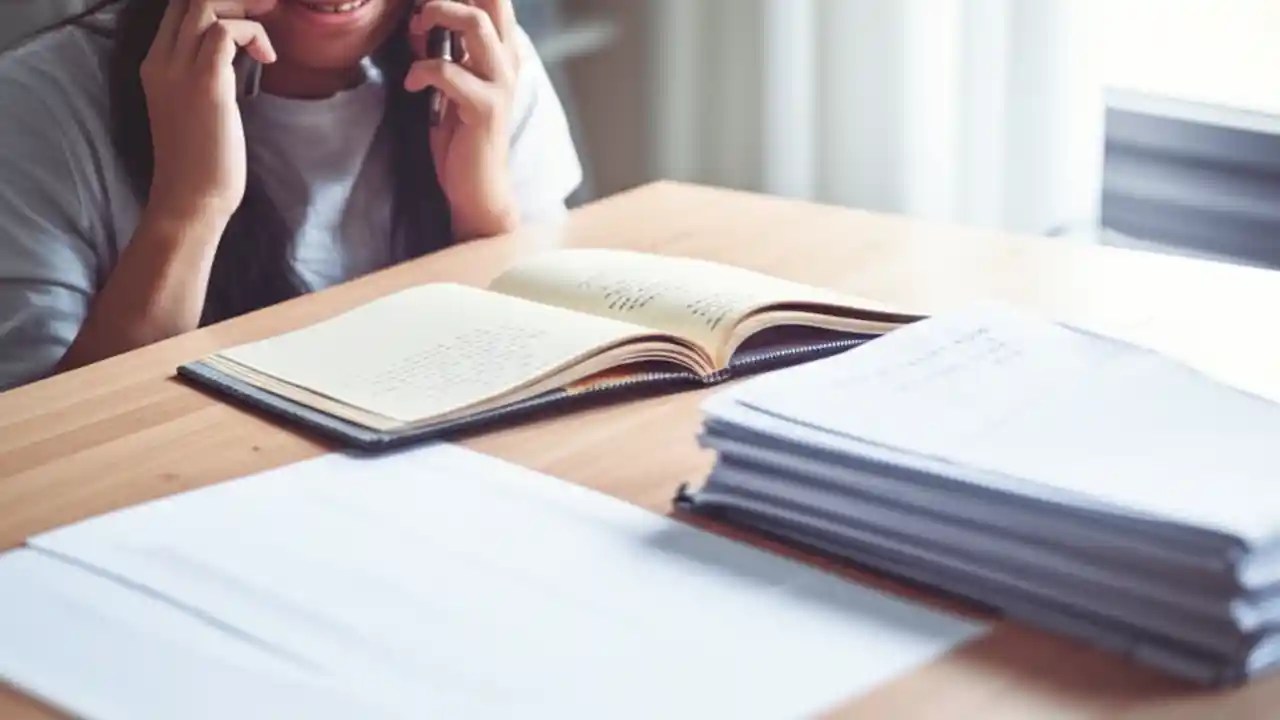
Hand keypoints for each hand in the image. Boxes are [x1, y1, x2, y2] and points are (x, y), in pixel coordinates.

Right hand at [140, 0, 275, 228]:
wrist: (191, 198)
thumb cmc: (201, 162)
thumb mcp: (195, 107)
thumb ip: (206, 76)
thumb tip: (233, 56)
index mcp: (154, 65)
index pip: (176, 10)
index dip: (215, 2)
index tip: (248, 12)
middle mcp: (161, 61)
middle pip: (189, 0)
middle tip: (267, 7)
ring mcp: (180, 70)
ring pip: (205, 5)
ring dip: (244, 8)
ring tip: (268, 27)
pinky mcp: (206, 84)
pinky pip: (226, 32)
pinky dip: (252, 34)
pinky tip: (267, 59)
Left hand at [407, 0, 520, 240]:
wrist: (478, 187)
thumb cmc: (462, 137)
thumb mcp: (454, 85)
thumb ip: (447, 52)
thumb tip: (420, 21)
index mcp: (502, 53)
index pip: (496, 2)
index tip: (429, 3)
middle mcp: (507, 62)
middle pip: (493, 0)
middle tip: (422, 9)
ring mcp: (500, 84)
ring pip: (476, 23)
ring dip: (439, 15)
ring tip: (416, 30)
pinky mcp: (485, 107)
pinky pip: (448, 71)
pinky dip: (421, 70)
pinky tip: (412, 84)